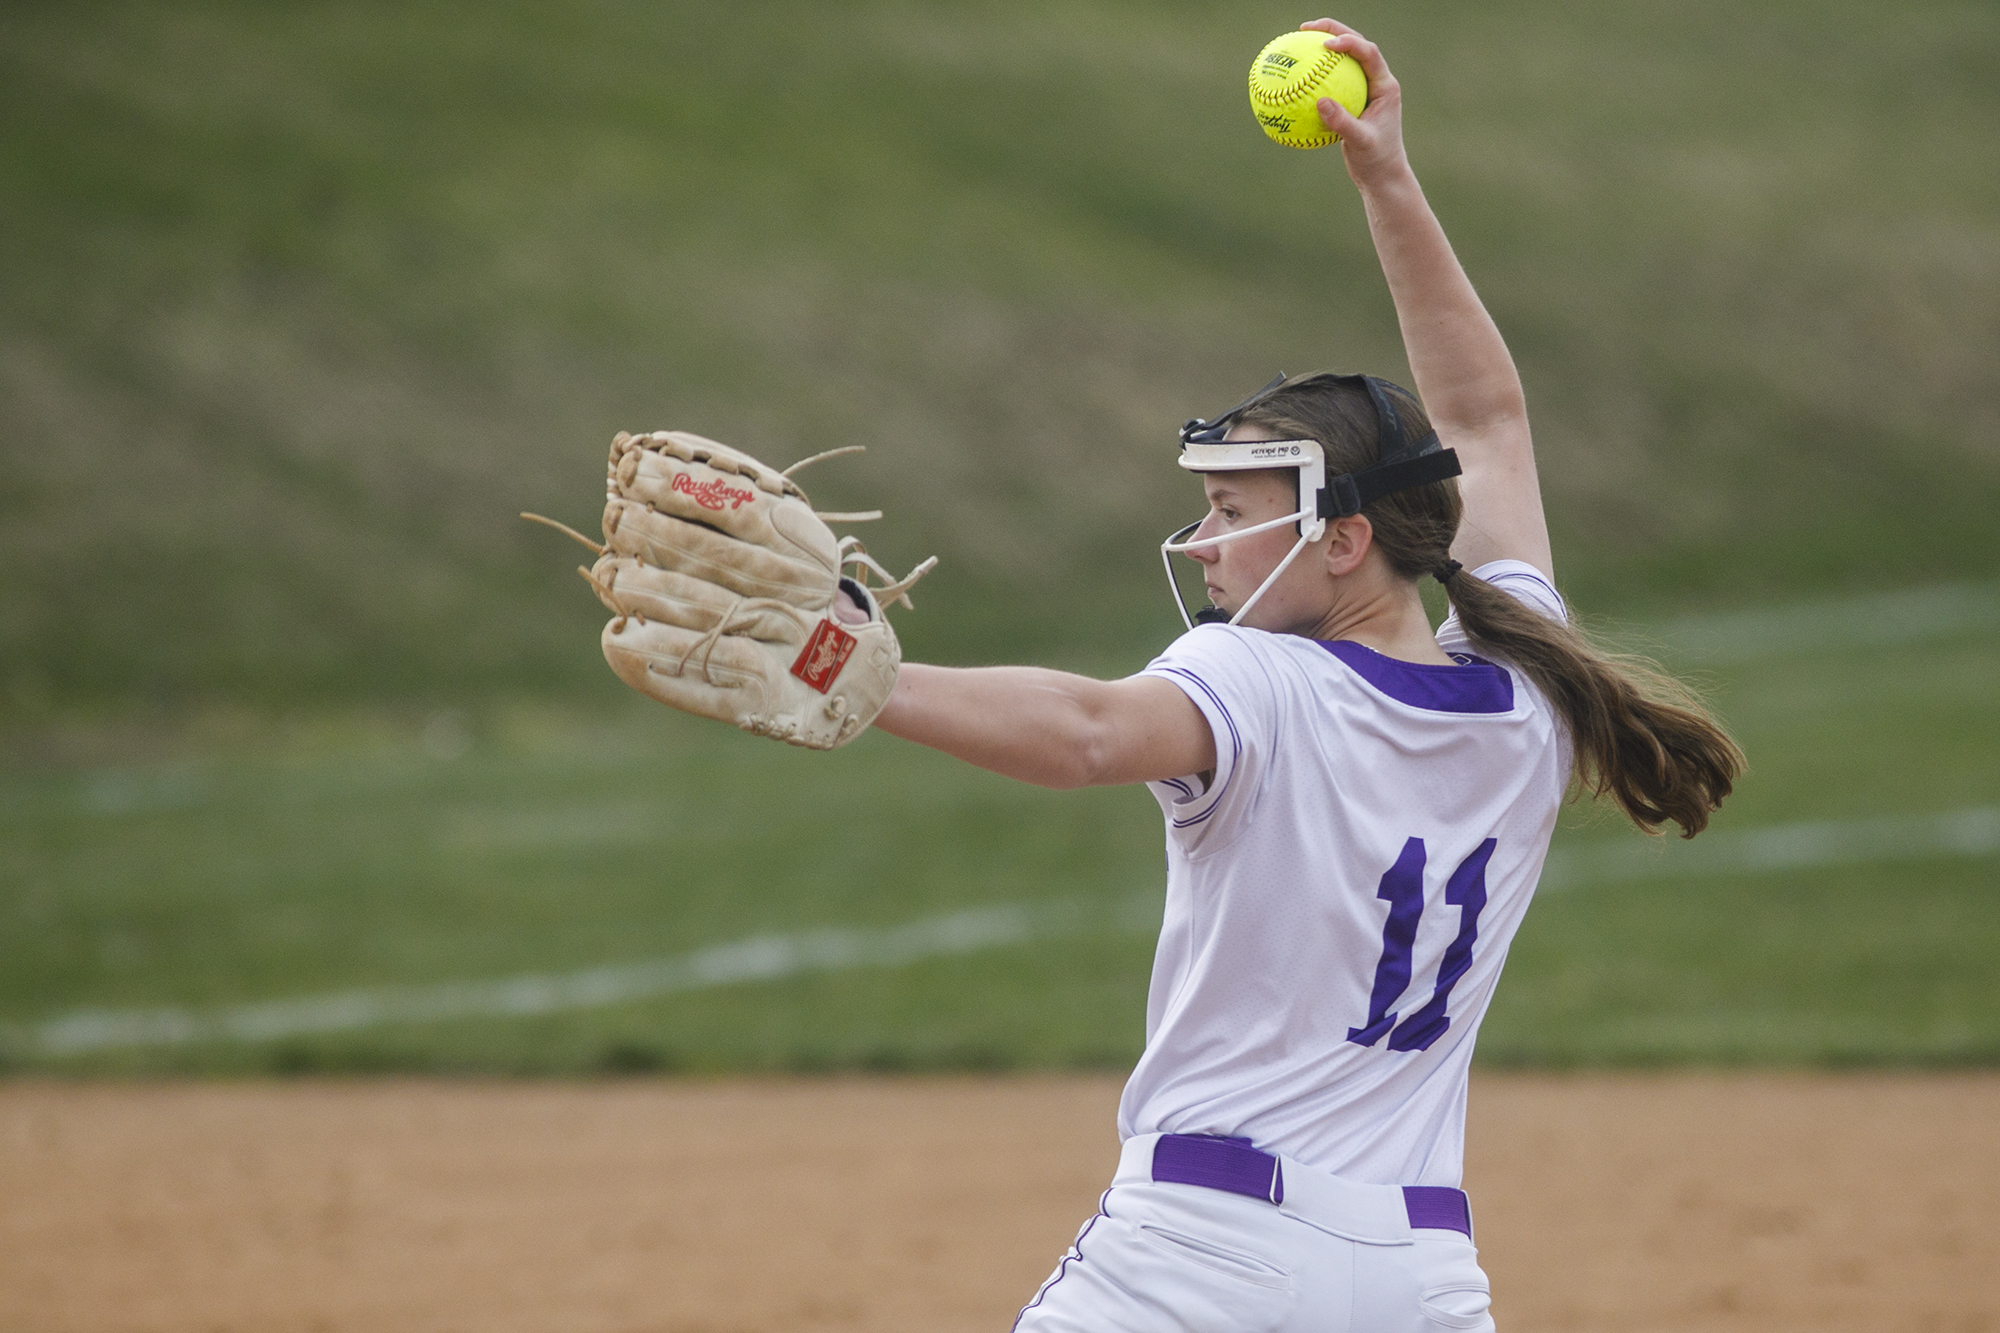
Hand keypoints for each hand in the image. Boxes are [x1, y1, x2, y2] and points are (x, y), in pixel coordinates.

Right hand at [1299, 19, 1408, 189]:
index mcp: (1384, 86)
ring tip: (1297, 41)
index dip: (1349, 42)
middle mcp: (1375, 82)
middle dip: (1332, 30)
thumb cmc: (1377, 161)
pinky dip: (1311, 78)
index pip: (1368, 53)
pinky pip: (1328, 83)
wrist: (1381, 176)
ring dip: (1320, 49)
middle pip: (1355, 46)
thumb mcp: (1361, 143)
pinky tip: (1290, 79)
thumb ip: (1342, 123)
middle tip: (1306, 28)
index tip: (1326, 44)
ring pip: (1341, 62)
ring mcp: (1362, 90)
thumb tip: (1320, 103)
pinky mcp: (1349, 101)